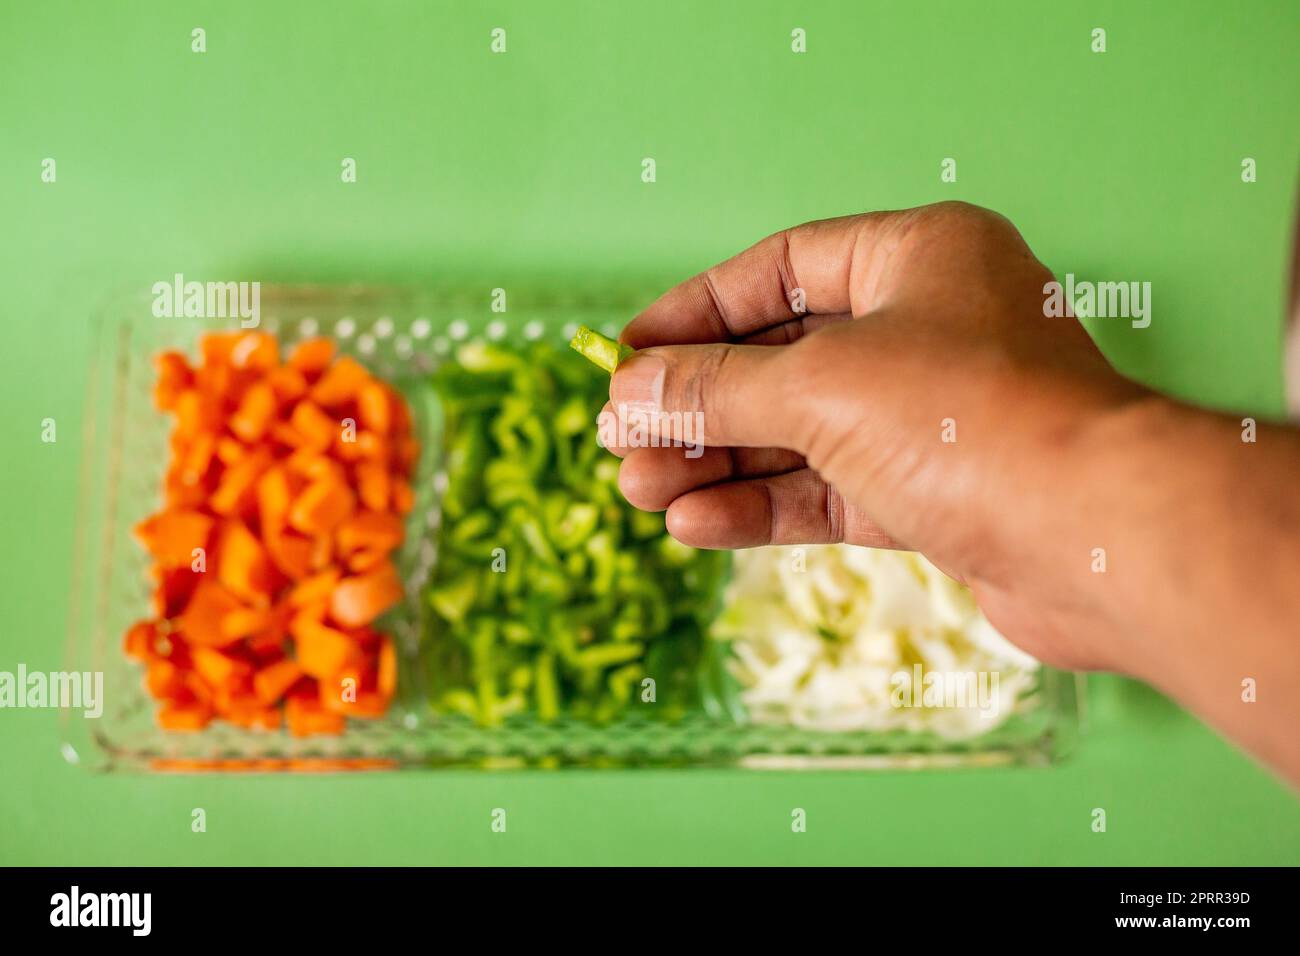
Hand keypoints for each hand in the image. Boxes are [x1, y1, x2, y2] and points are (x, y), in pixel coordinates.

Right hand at [604, 202, 1150, 671]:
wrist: (1100, 541)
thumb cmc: (977, 421)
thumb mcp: (821, 387)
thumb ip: (718, 388)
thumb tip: (631, 391)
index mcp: (920, 257)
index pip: (782, 268)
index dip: (697, 311)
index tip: (629, 352)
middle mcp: (931, 328)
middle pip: (784, 359)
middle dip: (699, 404)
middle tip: (622, 438)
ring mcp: (935, 417)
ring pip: (802, 433)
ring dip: (718, 463)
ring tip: (639, 490)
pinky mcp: (939, 495)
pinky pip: (832, 491)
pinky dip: (764, 506)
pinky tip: (696, 526)